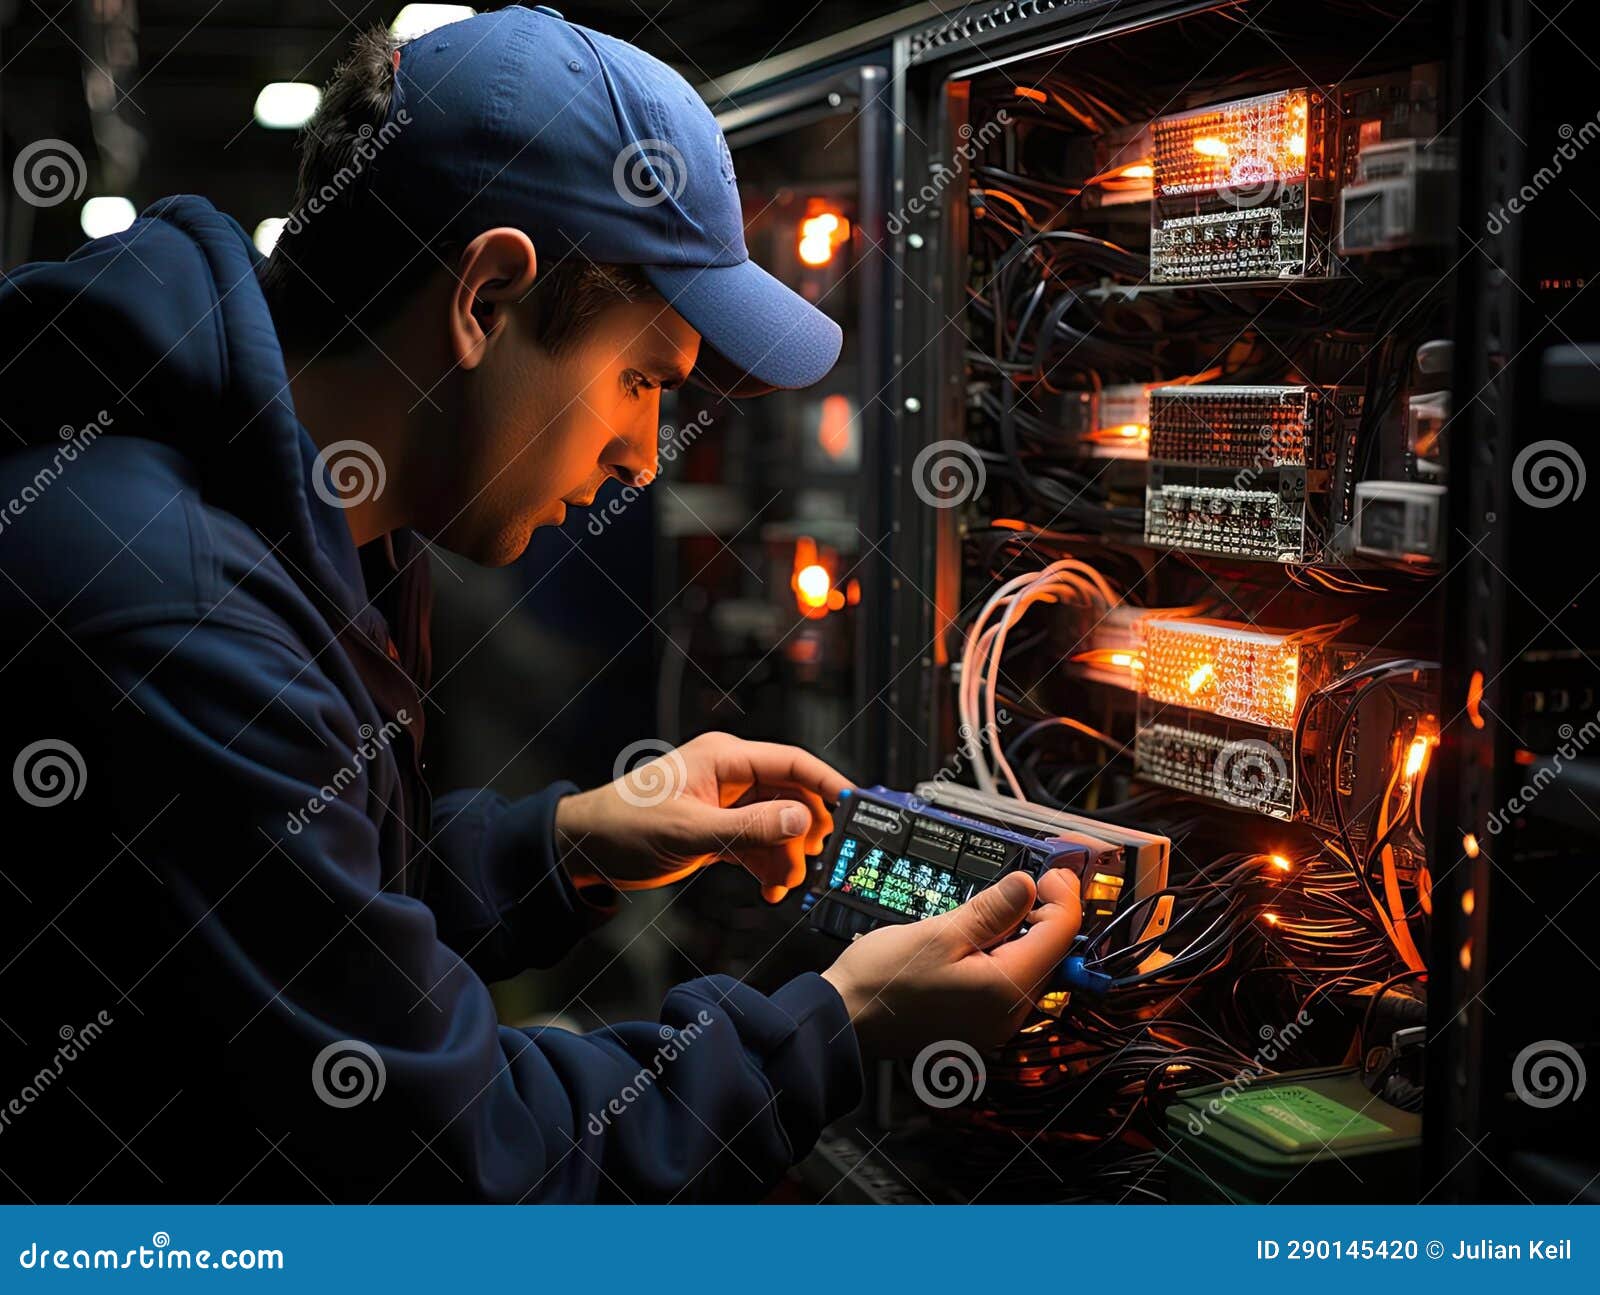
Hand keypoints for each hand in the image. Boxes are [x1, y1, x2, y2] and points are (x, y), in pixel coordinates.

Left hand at [554, 731, 850, 901]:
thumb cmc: (624, 827)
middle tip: (817, 863)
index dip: (828, 783)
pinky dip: (768, 864)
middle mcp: (731, 776)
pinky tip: (769, 886)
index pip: (792, 762)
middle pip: (792, 795)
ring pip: (778, 825)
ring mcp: (727, 803)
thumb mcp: (690, 831)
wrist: (584, 850)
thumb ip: (749, 828)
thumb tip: (800, 820)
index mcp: (725, 758)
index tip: (856, 808)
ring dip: (786, 856)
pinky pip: (759, 843)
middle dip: (805, 832)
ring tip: (782, 883)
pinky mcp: (720, 829)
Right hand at [821, 868, 1081, 1055]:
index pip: (1059, 936)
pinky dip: (1008, 954)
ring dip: (1028, 933)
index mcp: (1005, 990)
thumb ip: (991, 911)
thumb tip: (1028, 885)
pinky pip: (1009, 983)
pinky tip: (986, 935)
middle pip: (1052, 955)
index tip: (1049, 870)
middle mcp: (1009, 1015)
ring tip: (1004, 903)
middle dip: (1048, 914)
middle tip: (1031, 879)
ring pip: (1032, 969)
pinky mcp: (978, 1023)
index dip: (1062, 895)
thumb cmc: (883, 980)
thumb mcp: (939, 933)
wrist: (844, 1019)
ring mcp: (994, 1024)